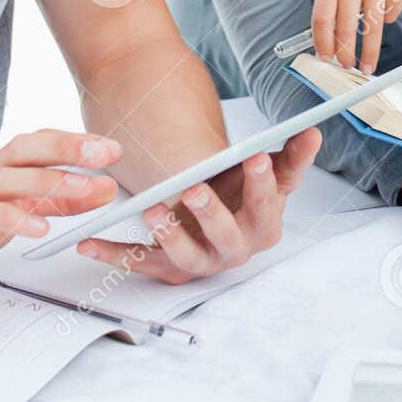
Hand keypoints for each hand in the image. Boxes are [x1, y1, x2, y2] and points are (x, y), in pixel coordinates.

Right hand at [0, 129, 122, 308]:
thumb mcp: (17, 213)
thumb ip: (57, 201)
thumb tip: (102, 188)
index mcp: (2, 170)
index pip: (41, 145)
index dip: (77, 143)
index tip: (113, 150)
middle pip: (27, 150)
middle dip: (68, 148)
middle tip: (105, 156)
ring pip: (8, 179)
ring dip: (49, 182)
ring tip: (85, 190)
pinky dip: (12, 219)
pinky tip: (38, 227)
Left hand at [75, 126, 321, 285]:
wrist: (215, 217)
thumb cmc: (241, 193)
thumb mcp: (265, 172)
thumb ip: (290, 155)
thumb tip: (313, 132)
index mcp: (263, 223)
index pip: (268, 203)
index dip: (263, 183)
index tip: (256, 155)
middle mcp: (235, 248)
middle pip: (228, 235)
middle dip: (213, 213)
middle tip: (196, 188)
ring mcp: (201, 261)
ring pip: (187, 257)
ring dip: (169, 235)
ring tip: (153, 211)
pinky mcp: (169, 268)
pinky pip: (140, 264)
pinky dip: (114, 255)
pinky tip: (89, 244)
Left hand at [312, 0, 401, 73]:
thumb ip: (331, 8)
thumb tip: (328, 46)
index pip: (321, 18)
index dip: (322, 43)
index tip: (325, 58)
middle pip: (346, 26)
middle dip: (346, 54)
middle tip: (347, 67)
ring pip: (372, 26)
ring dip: (370, 52)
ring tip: (369, 66)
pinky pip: (392, 14)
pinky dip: (389, 19)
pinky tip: (385, 11)